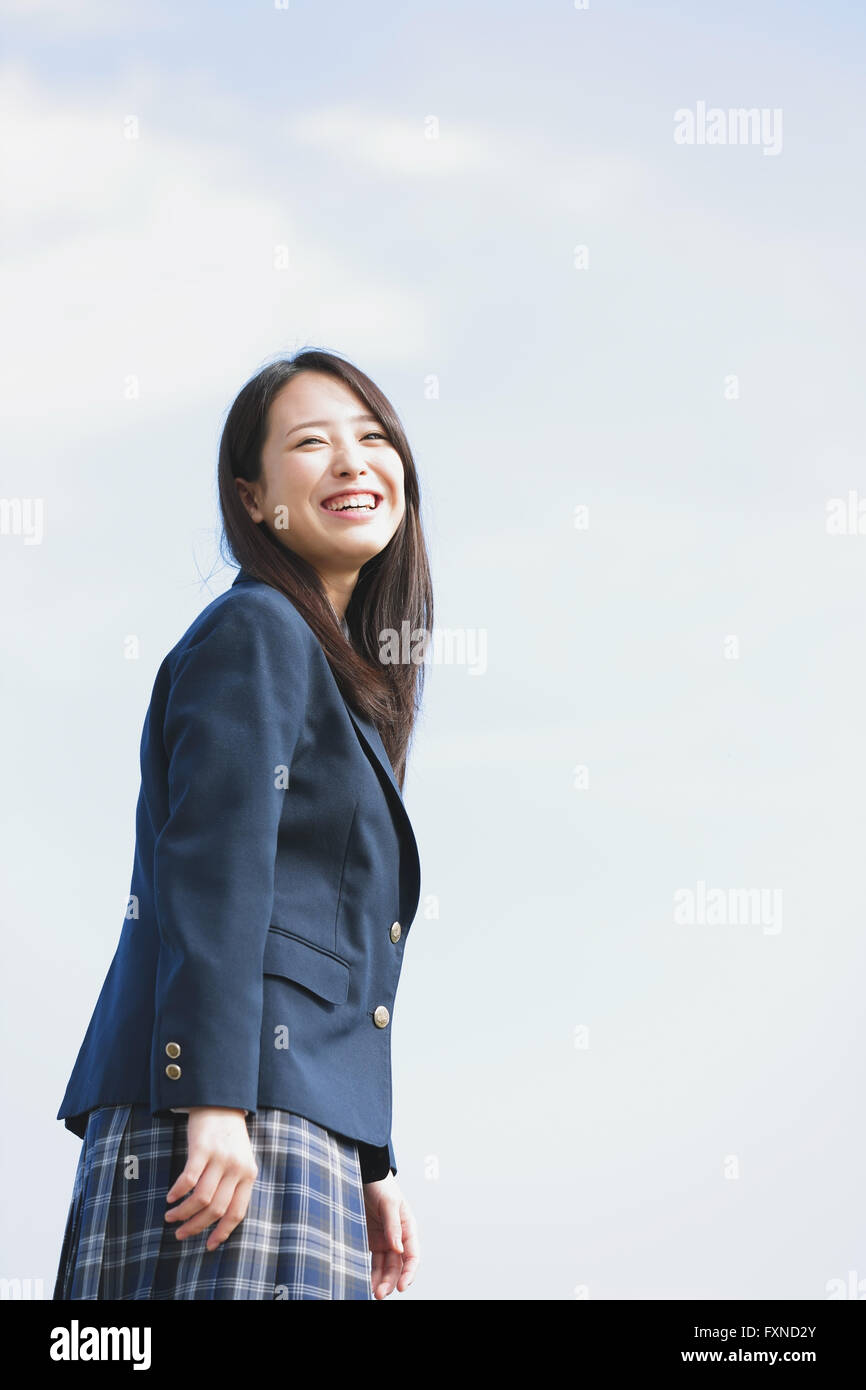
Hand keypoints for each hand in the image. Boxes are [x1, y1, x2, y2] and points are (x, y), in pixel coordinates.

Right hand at [164, 1107, 257, 1252]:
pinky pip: (189, 1179)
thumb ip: (234, 1184)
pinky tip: (170, 1198)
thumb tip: (217, 1217)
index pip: (237, 1212)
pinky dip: (178, 1193)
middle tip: (180, 1234)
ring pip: (201, 1198)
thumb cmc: (228, 1136)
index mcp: (249, 1174)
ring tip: (171, 1217)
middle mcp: (237, 1168)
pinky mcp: (203, 1148)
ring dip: (183, 1213)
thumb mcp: (240, 1160)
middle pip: (216, 1209)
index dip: (222, 1232)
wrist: (221, 1102)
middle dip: (196, 1227)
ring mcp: (220, 1158)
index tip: (208, 1246)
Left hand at [362, 1174, 418, 1297]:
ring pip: (385, 1267)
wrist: (363, 1176)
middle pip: (398, 1266)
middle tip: (380, 1294)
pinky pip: (372, 1261)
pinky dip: (370, 1273)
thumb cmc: (380, 1185)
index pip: (413, 1255)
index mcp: (408, 1228)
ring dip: (381, 1281)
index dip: (410, 1272)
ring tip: (374, 1293)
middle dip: (391, 1281)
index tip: (403, 1286)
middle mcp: (397, 1237)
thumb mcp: (389, 1202)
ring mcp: (384, 1240)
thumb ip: (393, 1225)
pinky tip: (365, 1281)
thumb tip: (398, 1249)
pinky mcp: (371, 1241)